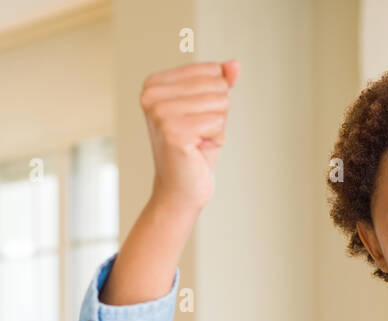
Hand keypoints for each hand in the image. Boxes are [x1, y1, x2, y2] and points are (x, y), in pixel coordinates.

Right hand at [140, 59, 240, 212]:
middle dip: (218, 114)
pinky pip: (218, 122)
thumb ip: (221, 82)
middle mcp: (151, 95)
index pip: (211, 71)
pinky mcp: (173, 132)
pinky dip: (216, 140)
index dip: (215, 99)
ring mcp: (160, 113)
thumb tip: (235, 64)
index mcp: (154, 83)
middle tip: (198, 135)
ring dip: (217, 128)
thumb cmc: (195, 149)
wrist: (181, 190)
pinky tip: (198, 151)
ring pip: (220, 103)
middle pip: (217, 86)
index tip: (196, 120)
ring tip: (198, 142)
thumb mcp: (209, 109)